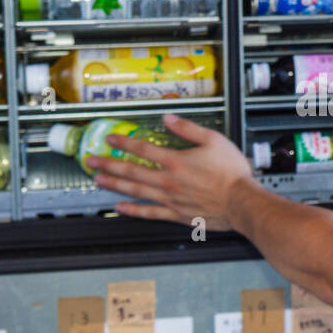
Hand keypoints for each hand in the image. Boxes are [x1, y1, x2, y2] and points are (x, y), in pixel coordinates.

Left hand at [87, 113, 253, 231]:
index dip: (124, 143)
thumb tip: (169, 118)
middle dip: (108, 165)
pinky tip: (120, 207)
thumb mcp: (213, 140)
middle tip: (91, 162)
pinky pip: (149, 213)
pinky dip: (132, 210)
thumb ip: (188, 129)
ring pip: (135, 191)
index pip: (143, 149)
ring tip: (98, 180)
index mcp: (176, 161)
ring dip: (114, 185)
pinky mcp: (176, 214)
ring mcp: (169, 199)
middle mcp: (168, 181)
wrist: (241, 202)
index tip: (110, 139)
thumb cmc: (231, 174)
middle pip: (131, 171)